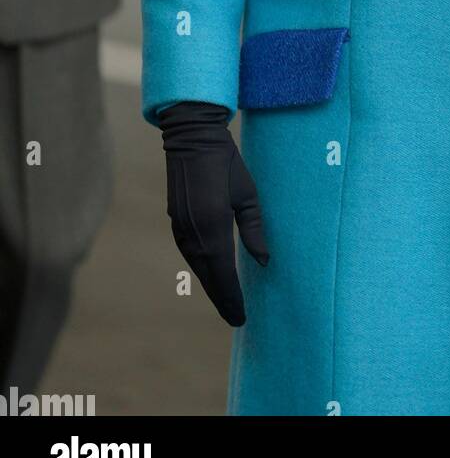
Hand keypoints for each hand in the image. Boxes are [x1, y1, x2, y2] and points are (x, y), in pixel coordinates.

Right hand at [158, 101, 268, 325]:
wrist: (192, 139)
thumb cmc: (227, 163)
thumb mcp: (248, 195)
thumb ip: (254, 230)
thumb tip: (264, 262)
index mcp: (213, 227)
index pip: (224, 274)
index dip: (233, 298)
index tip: (241, 317)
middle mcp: (193, 234)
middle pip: (209, 277)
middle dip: (223, 299)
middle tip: (236, 319)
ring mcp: (181, 229)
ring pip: (198, 268)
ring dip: (212, 286)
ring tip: (226, 302)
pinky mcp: (177, 223)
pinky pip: (190, 255)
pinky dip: (203, 270)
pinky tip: (212, 275)